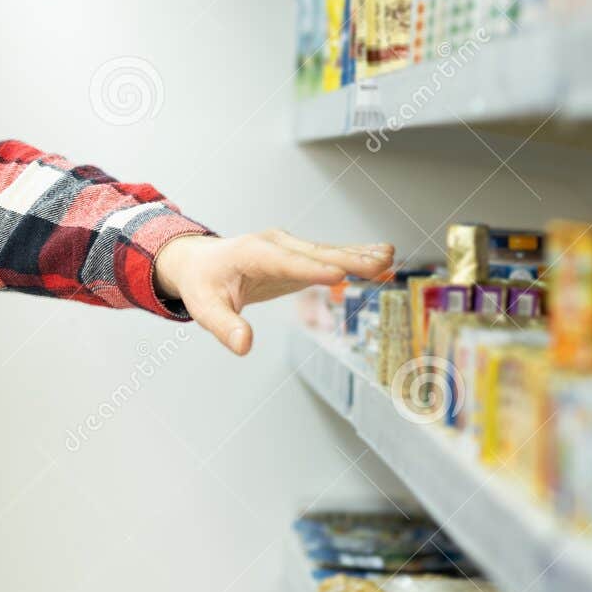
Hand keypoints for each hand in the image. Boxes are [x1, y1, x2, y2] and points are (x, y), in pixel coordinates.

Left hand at [154, 229, 393, 355]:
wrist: (201, 262)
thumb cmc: (203, 284)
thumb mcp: (206, 308)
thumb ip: (225, 326)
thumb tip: (244, 346)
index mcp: (252, 254)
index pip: (285, 263)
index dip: (311, 269)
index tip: (339, 275)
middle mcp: (275, 244)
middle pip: (315, 253)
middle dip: (348, 259)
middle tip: (380, 264)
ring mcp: (289, 247)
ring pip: (328, 252)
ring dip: (360, 255)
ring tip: (390, 258)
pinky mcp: (299, 255)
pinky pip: (329, 256)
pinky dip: (356, 257)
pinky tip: (383, 259)